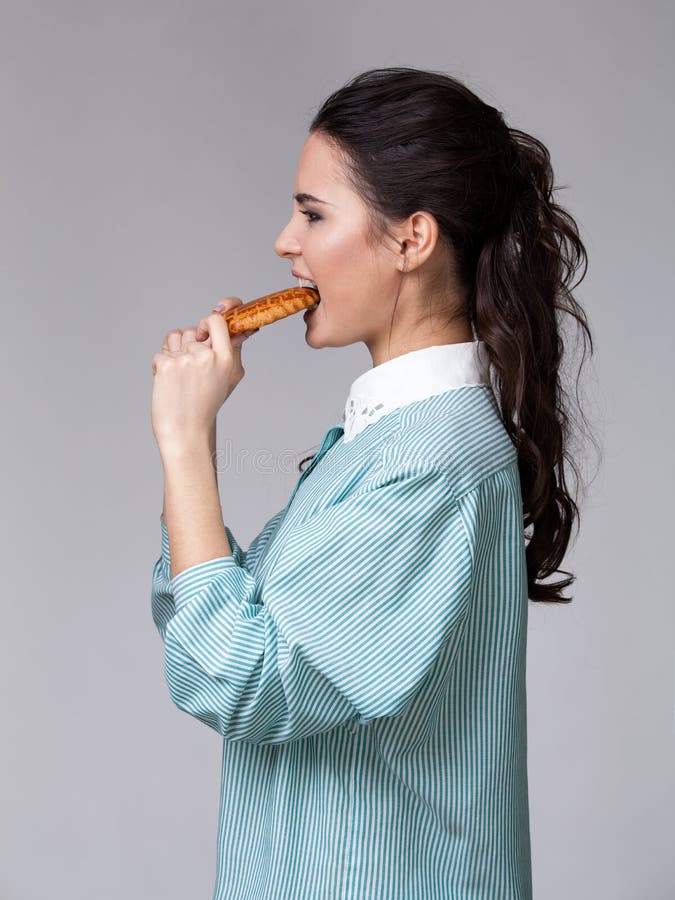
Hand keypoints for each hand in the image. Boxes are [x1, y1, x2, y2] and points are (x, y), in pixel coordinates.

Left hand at [151, 297, 257, 451]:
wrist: (187, 430)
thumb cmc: (207, 403)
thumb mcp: (229, 377)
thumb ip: (233, 349)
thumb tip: (243, 327)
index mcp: (225, 358)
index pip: (216, 320)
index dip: (210, 319)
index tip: (206, 326)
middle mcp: (207, 356)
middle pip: (191, 330)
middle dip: (188, 344)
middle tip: (192, 371)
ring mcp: (186, 359)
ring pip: (174, 337)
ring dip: (174, 351)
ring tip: (180, 375)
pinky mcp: (166, 364)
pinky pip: (160, 352)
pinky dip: (160, 366)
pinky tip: (169, 384)